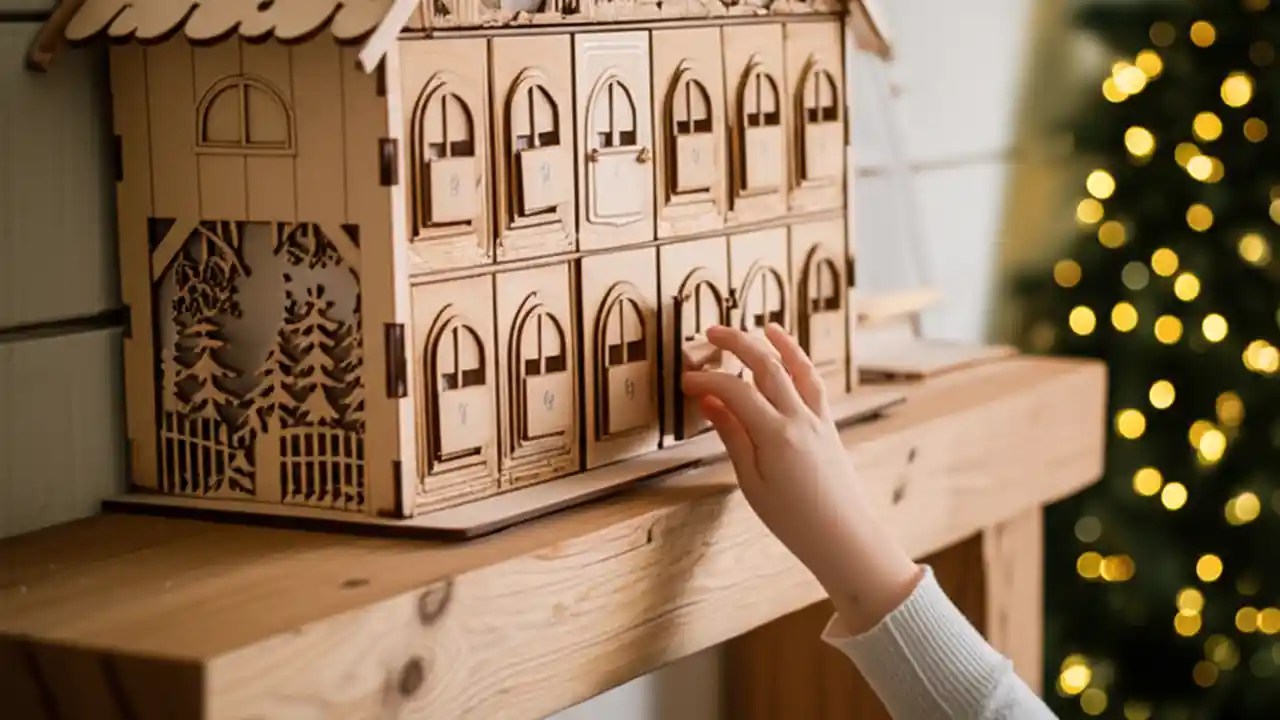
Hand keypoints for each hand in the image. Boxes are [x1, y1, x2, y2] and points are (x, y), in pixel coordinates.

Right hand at [682, 324, 920, 634]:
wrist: (844, 537)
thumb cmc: (794, 520)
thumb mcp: (752, 483)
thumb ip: (732, 437)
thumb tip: (710, 402)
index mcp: (776, 435)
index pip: (735, 391)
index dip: (707, 380)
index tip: (686, 380)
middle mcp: (800, 419)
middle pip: (766, 366)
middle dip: (737, 343)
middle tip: (712, 332)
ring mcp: (818, 420)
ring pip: (797, 368)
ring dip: (779, 344)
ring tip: (764, 327)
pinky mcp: (829, 427)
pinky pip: (815, 384)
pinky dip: (801, 364)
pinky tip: (792, 359)